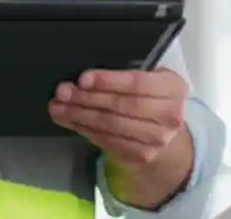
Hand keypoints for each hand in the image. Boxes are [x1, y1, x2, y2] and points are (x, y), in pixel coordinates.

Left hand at [48, 69, 190, 169]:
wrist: (167, 135)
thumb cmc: (149, 98)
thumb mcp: (147, 79)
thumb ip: (122, 74)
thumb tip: (82, 78)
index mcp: (173, 87)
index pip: (137, 82)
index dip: (108, 81)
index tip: (82, 79)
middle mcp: (170, 114)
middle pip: (121, 105)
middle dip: (86, 98)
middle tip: (62, 92)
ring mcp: (158, 139)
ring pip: (111, 125)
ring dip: (80, 115)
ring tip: (57, 107)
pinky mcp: (143, 155)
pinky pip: (108, 141)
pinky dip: (86, 130)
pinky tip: (71, 121)